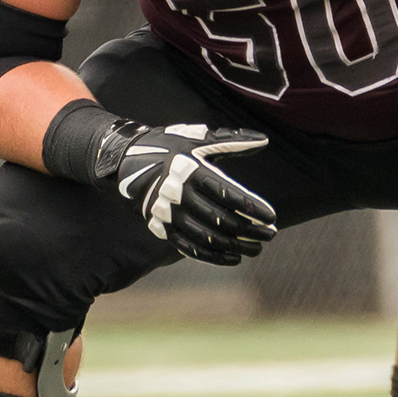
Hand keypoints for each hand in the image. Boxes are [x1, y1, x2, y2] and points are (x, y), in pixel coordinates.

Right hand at [93, 122, 277, 264]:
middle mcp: (179, 195)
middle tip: (270, 234)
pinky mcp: (161, 228)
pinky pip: (190, 248)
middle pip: (222, 219)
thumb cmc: (168, 146)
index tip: (272, 217)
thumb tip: (263, 140)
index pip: (229, 195)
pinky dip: (213, 256)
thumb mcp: (197, 139)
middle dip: (250, 230)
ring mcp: (169, 214)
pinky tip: (232, 257)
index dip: (253, 208)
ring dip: (236, 246)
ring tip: (255, 248)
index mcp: (191, 171)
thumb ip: (232, 141)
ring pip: (208, 237)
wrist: (126, 162)